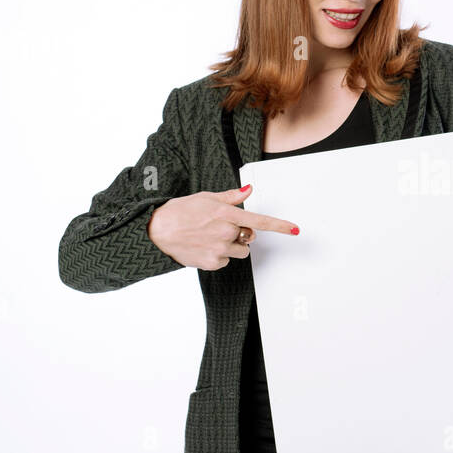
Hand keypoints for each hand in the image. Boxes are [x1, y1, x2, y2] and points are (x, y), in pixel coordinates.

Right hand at [147, 185, 298, 270]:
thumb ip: (231, 197)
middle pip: (250, 237)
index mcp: (227, 214)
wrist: (157, 231)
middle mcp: (226, 232)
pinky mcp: (213, 263)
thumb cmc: (180, 212)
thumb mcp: (206, 198)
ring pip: (241, 251)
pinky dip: (218, 256)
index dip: (280, 226)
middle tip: (220, 228)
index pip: (260, 221)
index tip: (295, 229)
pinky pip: (226, 261)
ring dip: (232, 246)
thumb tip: (249, 189)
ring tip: (209, 238)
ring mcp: (220, 249)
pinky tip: (203, 247)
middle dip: (241, 234)